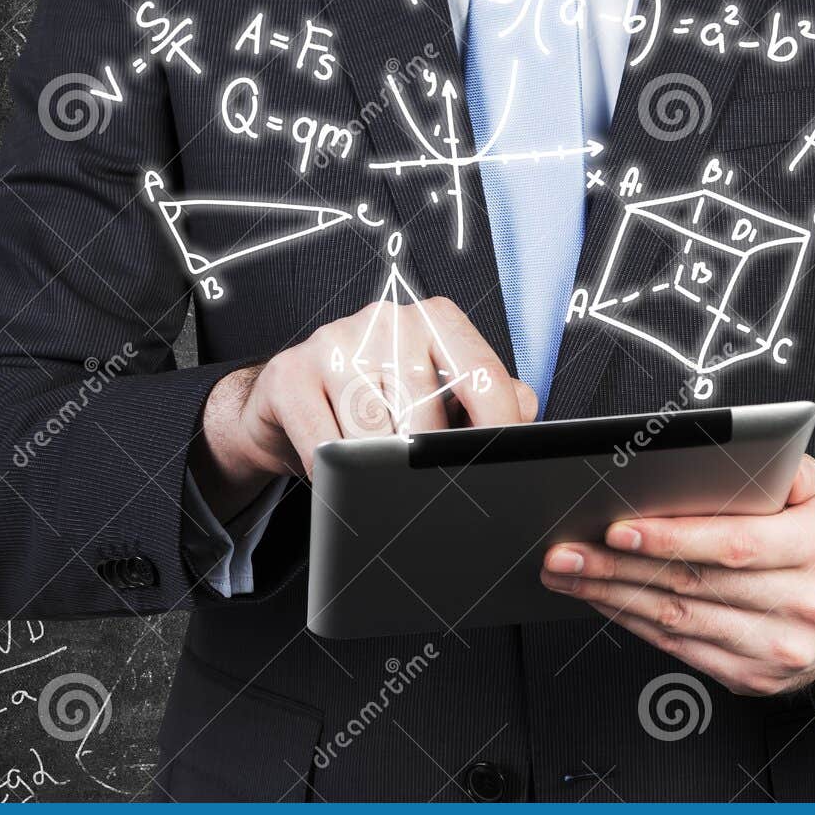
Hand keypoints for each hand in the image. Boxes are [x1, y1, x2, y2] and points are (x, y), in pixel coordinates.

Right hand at [194, 296, 535, 519]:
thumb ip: (490, 397)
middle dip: (429, 466)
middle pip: (426, 416)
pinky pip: (323, 446)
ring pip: (373, 436)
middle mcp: (388, 320)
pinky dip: (335, 476)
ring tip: (378, 483)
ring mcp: (335, 341)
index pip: (481, 375)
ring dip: (377, 474)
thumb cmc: (379, 398)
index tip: (504, 469)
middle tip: (430, 494)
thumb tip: (524, 412)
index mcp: (436, 319)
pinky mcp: (290, 372)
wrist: (290, 397)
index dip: (498, 429)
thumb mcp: (440, 391)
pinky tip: (339, 478)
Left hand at [539, 456, 814, 694]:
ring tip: (569, 575)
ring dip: (614, 598)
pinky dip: (636, 625)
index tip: (617, 528)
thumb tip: (704, 456)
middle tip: (566, 553)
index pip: (734, 545)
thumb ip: (772, 465)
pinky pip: (683, 650)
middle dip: (619, 568)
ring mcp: (782, 650)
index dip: (672, 539)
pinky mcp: (758, 677)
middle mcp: (807, 604)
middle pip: (695, 586)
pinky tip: (605, 602)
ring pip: (680, 623)